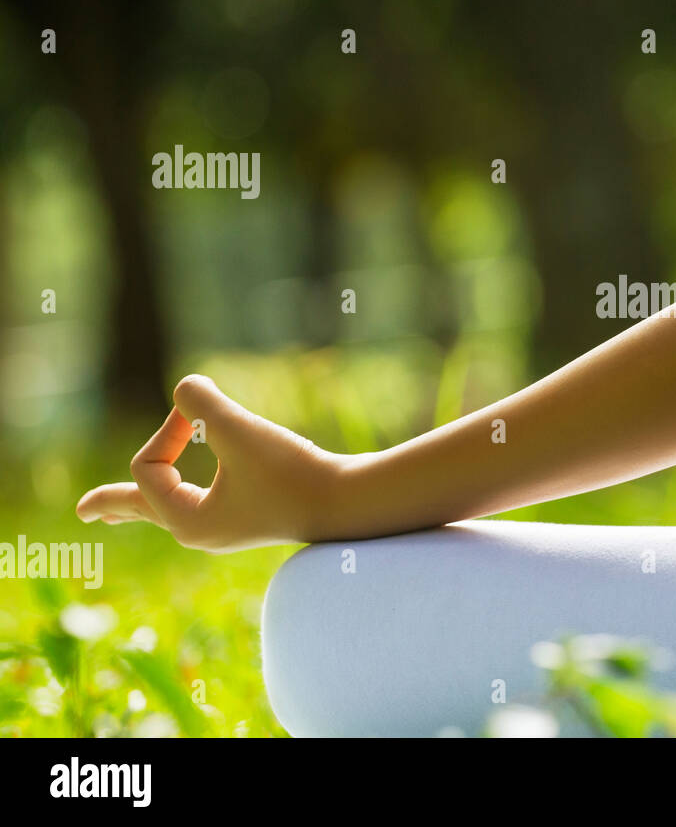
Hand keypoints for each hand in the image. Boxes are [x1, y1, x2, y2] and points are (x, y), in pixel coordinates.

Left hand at [76, 375, 347, 552]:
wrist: (348, 502)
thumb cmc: (293, 472)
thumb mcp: (238, 431)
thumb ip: (200, 402)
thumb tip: (185, 389)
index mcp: (185, 520)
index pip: (147, 465)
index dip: (171, 428)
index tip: (211, 414)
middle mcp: (198, 531)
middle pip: (143, 507)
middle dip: (114, 504)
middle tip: (81, 514)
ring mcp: (224, 528)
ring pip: (170, 508)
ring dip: (148, 500)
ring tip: (122, 511)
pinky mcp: (250, 517)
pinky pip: (199, 507)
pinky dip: (181, 497)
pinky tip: (191, 495)